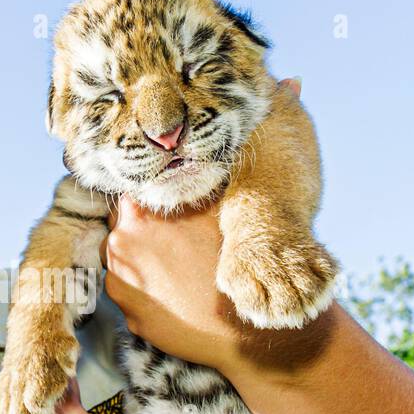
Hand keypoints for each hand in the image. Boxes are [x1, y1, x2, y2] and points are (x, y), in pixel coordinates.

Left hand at [99, 77, 330, 375]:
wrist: (260, 335)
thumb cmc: (257, 261)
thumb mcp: (248, 199)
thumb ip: (252, 141)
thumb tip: (292, 78)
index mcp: (149, 208)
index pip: (133, 176)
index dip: (149, 173)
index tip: (159, 173)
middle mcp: (125, 239)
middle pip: (126, 215)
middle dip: (147, 216)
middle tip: (176, 228)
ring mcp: (121, 277)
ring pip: (124, 250)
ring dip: (144, 250)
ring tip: (178, 261)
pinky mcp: (126, 310)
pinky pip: (126, 284)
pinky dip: (145, 282)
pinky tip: (174, 285)